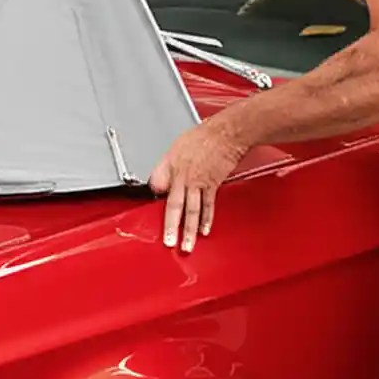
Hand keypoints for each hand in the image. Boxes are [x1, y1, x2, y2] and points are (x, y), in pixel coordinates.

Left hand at [147, 121, 248, 252]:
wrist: (227, 132)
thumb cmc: (203, 136)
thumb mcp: (175, 146)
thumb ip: (165, 166)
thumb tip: (158, 183)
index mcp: (171, 166)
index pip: (156, 185)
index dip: (153, 195)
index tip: (151, 206)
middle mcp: (183, 177)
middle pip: (175, 206)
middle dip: (171, 227)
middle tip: (169, 243)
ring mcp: (199, 183)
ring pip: (192, 211)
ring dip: (189, 231)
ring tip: (187, 245)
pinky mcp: (212, 185)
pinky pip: (208, 206)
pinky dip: (206, 220)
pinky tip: (204, 231)